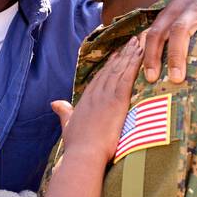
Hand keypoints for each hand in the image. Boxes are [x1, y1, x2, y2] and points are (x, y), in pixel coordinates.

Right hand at [51, 34, 143, 162]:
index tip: (115, 55)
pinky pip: (127, 78)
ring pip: (119, 70)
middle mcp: (95, 96)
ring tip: (138, 43)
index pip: (99, 79)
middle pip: (110, 70)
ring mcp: (106, 97)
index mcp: (85, 101)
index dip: (108, 66)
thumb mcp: (68, 126)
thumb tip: (55, 103)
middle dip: (121, 55)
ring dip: (130, 55)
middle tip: (131, 42)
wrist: (83, 155)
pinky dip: (133, 64)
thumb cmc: (77, 146)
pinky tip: (140, 54)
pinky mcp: (117, 102)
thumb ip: (64, 113)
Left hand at [144, 0, 196, 85]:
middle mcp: (193, 11)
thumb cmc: (193, 8)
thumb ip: (160, 34)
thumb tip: (139, 67)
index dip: (151, 54)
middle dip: (177, 55)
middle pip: (181, 31)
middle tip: (176, 79)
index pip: (156, 33)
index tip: (150, 78)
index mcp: (173, 13)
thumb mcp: (174, 14)